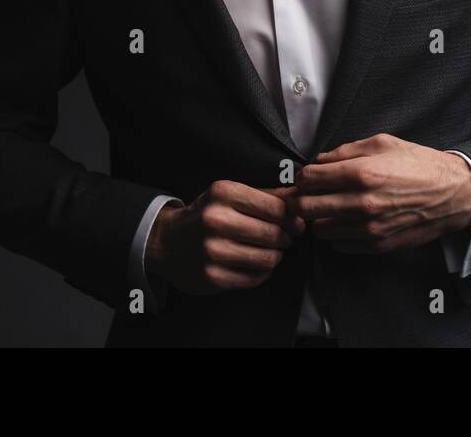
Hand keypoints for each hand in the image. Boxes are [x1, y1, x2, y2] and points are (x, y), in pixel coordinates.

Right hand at [147, 181, 306, 294]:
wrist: (168, 242)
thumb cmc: (208, 214)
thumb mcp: (232, 195)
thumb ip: (268, 195)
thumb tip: (302, 196)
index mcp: (223, 193)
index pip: (276, 207)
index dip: (293, 218)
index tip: (295, 223)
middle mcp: (215, 220)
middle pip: (274, 233)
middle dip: (286, 238)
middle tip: (284, 238)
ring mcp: (212, 251)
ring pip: (268, 258)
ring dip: (276, 256)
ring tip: (270, 250)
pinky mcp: (212, 277)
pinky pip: (255, 278)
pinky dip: (262, 272)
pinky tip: (255, 264)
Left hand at [291, 133, 470, 253]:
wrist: (452, 194)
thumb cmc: (418, 164)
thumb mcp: (382, 143)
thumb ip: (345, 151)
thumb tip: (319, 160)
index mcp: (361, 173)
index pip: (308, 179)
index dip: (302, 176)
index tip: (307, 176)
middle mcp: (361, 203)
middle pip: (306, 207)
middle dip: (302, 199)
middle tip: (310, 194)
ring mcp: (369, 228)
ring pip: (319, 229)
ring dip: (319, 218)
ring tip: (330, 207)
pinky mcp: (377, 245)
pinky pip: (339, 245)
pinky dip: (337, 233)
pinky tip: (347, 221)